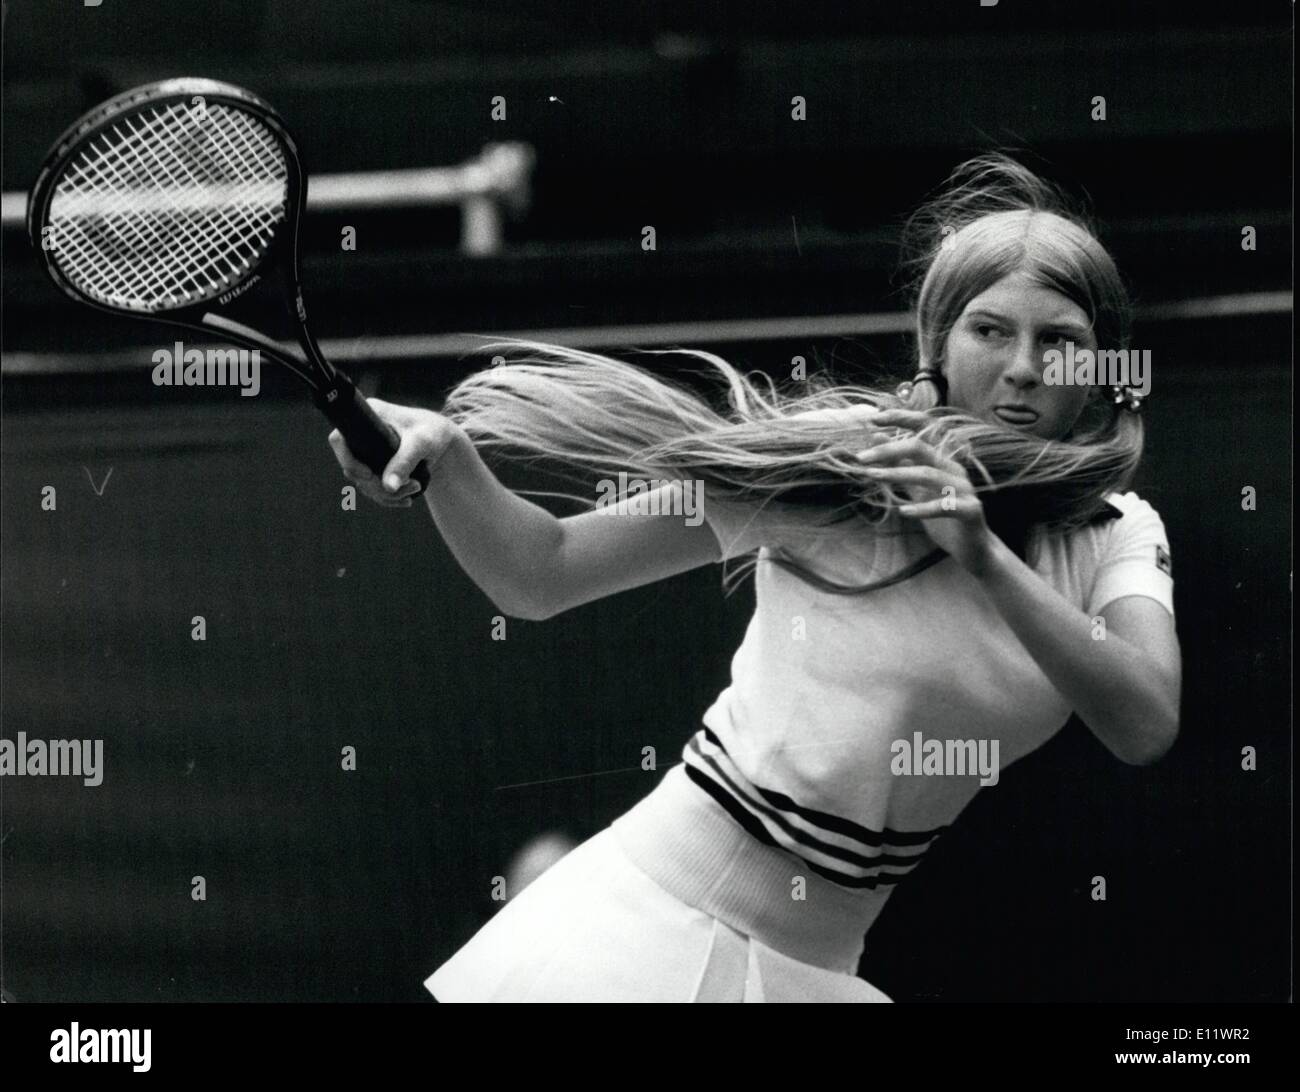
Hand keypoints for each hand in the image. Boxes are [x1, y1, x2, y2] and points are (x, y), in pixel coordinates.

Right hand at [328, 398, 460, 507]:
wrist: (444, 440)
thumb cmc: (433, 432)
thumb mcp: (421, 443)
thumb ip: (405, 462)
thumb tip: (388, 487)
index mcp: (367, 417)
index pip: (339, 439)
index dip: (347, 460)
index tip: (369, 474)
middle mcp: (362, 434)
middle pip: (352, 468)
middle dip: (378, 484)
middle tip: (410, 485)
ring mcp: (367, 452)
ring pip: (363, 482)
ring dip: (386, 494)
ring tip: (415, 488)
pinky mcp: (375, 466)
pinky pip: (373, 488)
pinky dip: (389, 498)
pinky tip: (407, 500)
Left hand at [854, 408, 998, 573]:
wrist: (972, 547)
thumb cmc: (942, 515)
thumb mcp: (915, 488)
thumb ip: (899, 464)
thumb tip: (877, 436)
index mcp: (942, 460)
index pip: (925, 428)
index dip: (901, 418)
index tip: (873, 418)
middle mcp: (954, 469)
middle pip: (921, 448)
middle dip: (889, 450)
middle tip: (861, 458)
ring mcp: (964, 489)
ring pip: (929, 474)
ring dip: (897, 474)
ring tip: (872, 477)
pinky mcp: (971, 511)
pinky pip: (946, 506)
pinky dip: (923, 508)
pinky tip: (903, 511)